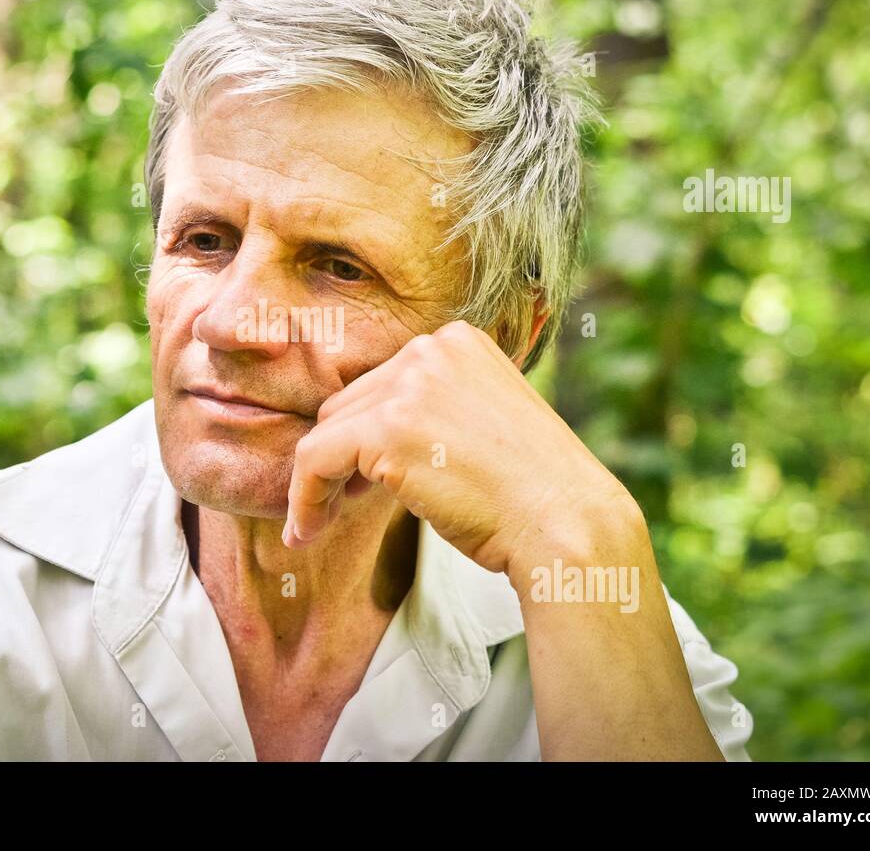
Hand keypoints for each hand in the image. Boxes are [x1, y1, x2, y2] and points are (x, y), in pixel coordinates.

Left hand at [282, 320, 643, 574]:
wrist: (566, 524)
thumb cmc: (531, 492)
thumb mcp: (484, 422)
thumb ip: (433, 409)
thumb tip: (365, 435)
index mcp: (458, 340)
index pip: (384, 383)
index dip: (368, 435)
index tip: (363, 480)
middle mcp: (432, 348)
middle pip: (351, 403)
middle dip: (345, 457)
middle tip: (347, 504)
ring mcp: (410, 384)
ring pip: (327, 431)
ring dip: (319, 480)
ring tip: (321, 522)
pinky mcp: (388, 428)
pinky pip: (313, 459)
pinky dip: (303, 497)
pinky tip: (306, 530)